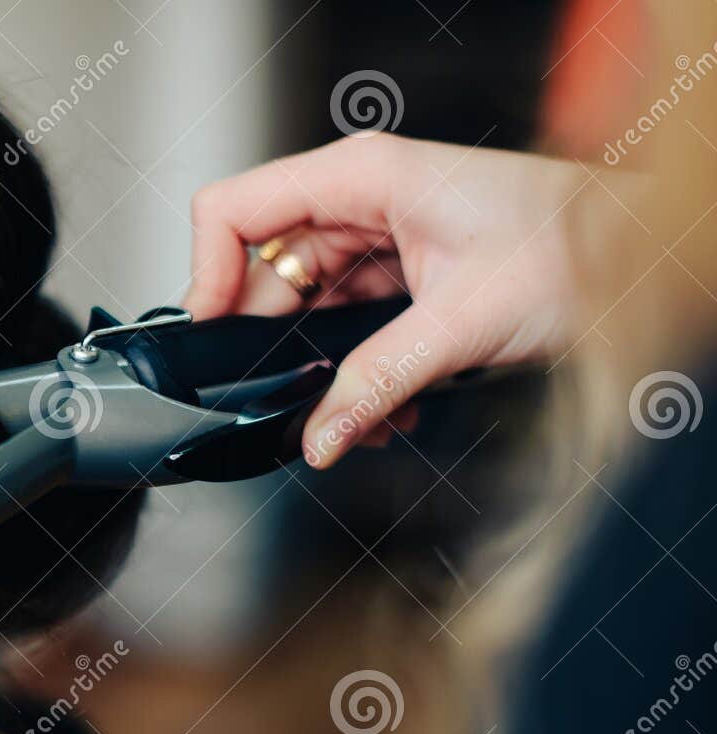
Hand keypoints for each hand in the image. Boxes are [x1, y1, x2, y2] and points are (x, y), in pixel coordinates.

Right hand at [183, 134, 590, 465]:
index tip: (211, 339)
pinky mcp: (399, 271)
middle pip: (262, 270)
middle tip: (283, 398)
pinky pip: (343, 322)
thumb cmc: (583, 245)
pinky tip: (379, 404)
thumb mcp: (467, 321)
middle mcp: (361, 199)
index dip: (206, 275)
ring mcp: (378, 234)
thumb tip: (318, 436)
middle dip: (270, 342)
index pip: (233, 211)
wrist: (648, 255)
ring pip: (303, 305)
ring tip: (350, 411)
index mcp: (362, 177)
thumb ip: (378, 382)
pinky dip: (350, 368)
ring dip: (316, 366)